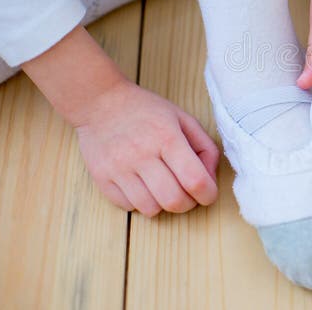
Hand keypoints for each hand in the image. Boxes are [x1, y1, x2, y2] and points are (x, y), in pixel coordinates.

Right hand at [74, 79, 219, 216]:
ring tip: (162, 187)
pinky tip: (141, 185)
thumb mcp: (183, 119)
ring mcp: (119, 168)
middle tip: (186, 193)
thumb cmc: (147, 111)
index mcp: (168, 137)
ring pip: (151, 209)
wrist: (100, 103)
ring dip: (163, 204)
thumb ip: (205, 148)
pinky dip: (140, 202)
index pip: (195, 180)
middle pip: (174, 201)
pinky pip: (128, 207)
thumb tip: (211, 179)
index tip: (208, 194)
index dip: (208, 195)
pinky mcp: (102, 178)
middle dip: (188, 203)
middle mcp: (142, 154)